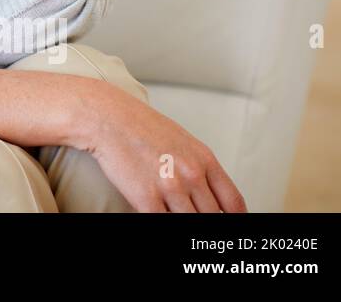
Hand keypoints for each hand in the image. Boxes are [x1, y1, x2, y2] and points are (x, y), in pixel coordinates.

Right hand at [79, 82, 248, 212]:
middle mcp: (192, 174)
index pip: (233, 203)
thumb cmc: (140, 126)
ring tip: (170, 211)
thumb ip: (198, 166)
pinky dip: (160, 221)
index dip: (233, 219)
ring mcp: (170, 188)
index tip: (227, 222)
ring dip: (180, 219)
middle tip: (190, 214)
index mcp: (205, 159)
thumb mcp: (181, 141)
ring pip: (188, 222)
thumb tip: (208, 193)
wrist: (107, 118)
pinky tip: (154, 211)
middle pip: (212, 216)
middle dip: (204, 220)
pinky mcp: (146, 198)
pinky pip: (161, 223)